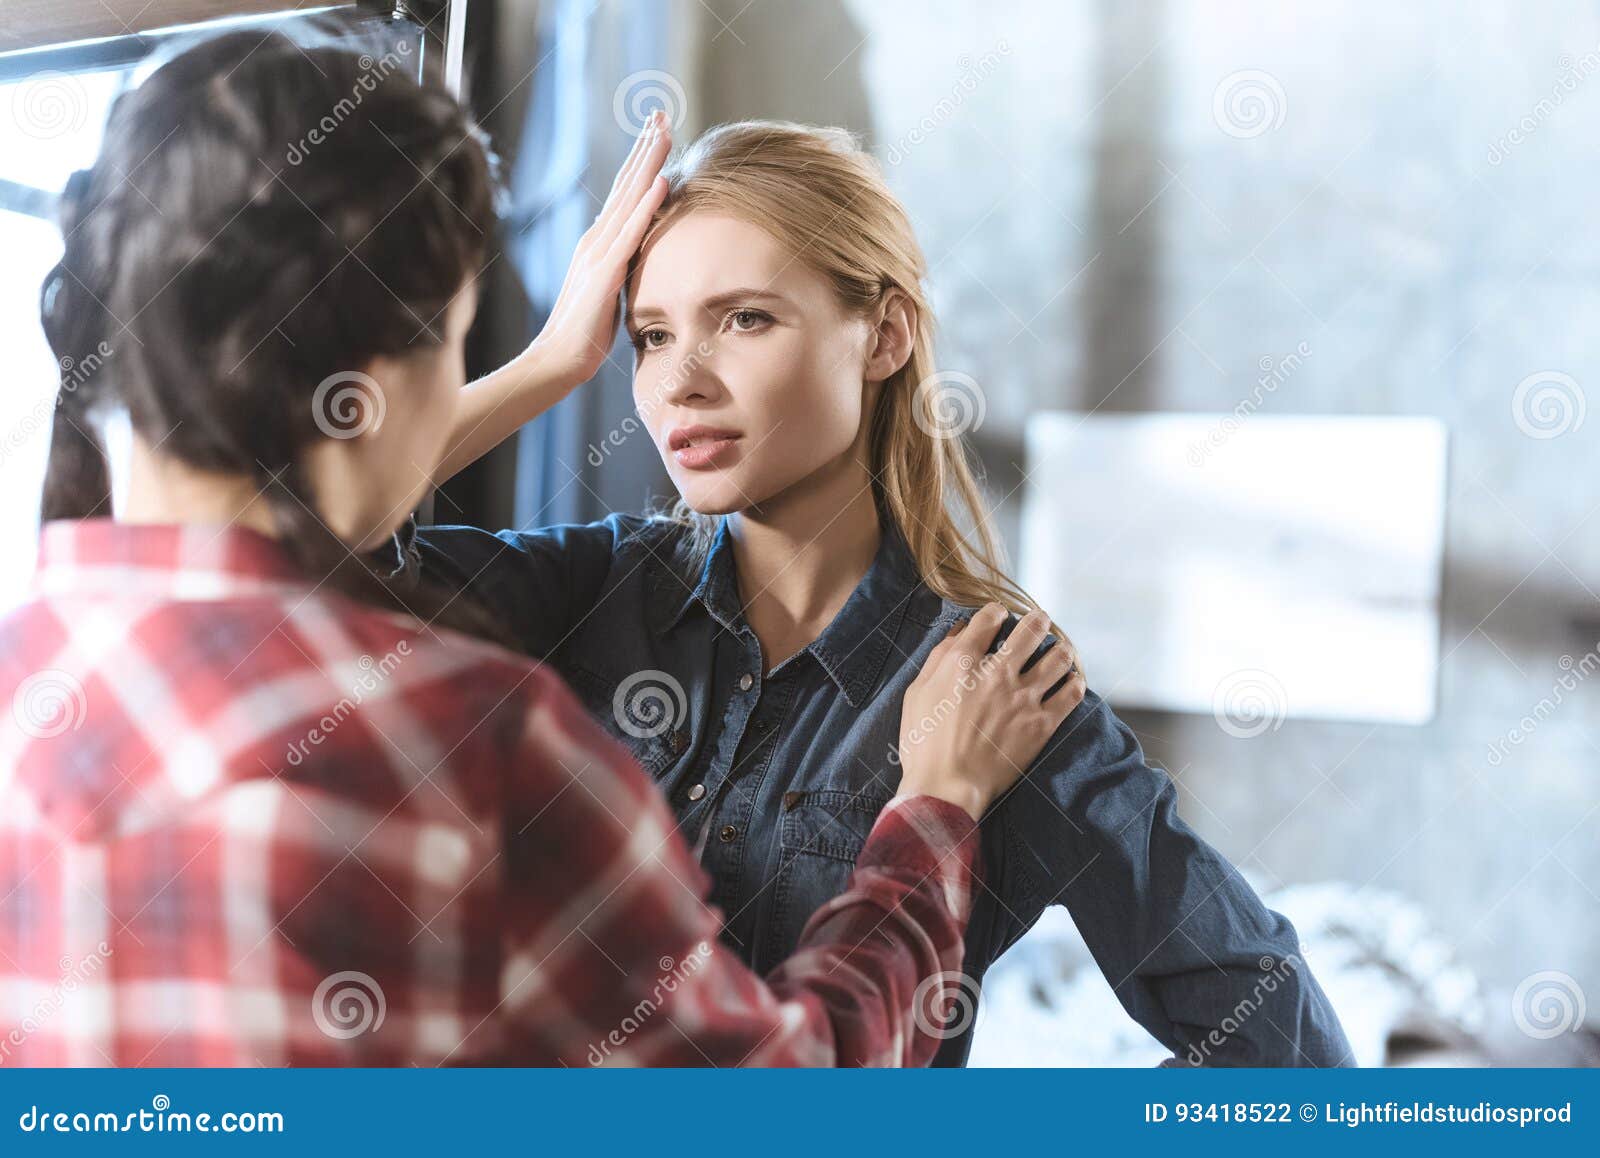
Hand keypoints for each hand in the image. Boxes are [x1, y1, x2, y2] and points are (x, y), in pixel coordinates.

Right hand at [527, 108, 672, 388]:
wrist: (557, 361)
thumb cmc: (583, 334)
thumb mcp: (609, 292)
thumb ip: (622, 270)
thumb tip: (640, 262)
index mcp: (598, 243)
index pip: (624, 194)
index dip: (641, 162)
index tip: (658, 132)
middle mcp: (596, 239)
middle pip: (625, 184)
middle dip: (645, 147)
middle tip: (662, 113)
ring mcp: (599, 253)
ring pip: (629, 199)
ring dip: (649, 164)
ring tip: (666, 133)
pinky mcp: (605, 273)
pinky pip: (631, 234)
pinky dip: (647, 207)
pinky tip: (662, 184)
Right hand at [895, 603, 1084, 820]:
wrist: (946, 787)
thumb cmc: (924, 742)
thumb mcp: (916, 693)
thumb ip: (938, 657)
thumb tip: (960, 630)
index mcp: (963, 662)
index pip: (990, 617)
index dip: (997, 613)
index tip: (1000, 618)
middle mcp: (997, 673)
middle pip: (1032, 629)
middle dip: (1038, 620)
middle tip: (1039, 622)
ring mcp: (1023, 698)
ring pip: (1059, 658)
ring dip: (1060, 650)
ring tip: (1059, 652)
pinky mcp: (1042, 724)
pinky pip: (1072, 693)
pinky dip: (1074, 683)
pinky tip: (1069, 682)